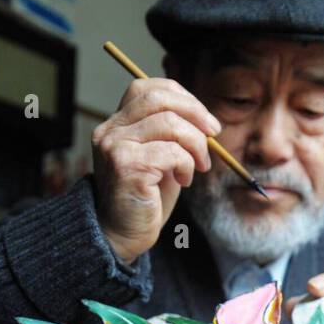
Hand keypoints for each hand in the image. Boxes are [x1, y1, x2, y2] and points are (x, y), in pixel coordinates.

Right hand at [91, 77, 220, 262]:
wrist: (122, 235)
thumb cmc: (146, 198)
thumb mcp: (159, 158)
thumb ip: (171, 133)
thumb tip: (205, 118)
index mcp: (116, 124)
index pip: (146, 88)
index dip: (181, 96)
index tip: (204, 120)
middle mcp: (110, 131)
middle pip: (159, 99)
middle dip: (195, 113)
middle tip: (214, 135)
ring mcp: (115, 147)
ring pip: (170, 124)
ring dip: (196, 144)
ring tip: (199, 166)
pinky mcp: (126, 166)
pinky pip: (172, 152)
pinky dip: (187, 164)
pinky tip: (184, 180)